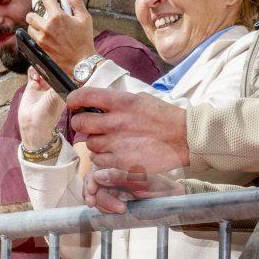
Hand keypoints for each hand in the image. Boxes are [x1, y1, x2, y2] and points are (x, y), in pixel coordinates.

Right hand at [17, 67, 66, 152]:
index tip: (57, 67)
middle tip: (47, 67)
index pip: (64, 75)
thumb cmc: (47, 116)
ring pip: (43, 70)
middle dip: (50, 67)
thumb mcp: (55, 99)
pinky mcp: (32, 86)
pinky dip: (33, 70)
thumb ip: (58, 86)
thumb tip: (61, 74)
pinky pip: (33, 73)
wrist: (32, 125)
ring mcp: (43, 86)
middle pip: (54, 71)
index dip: (62, 70)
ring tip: (40, 71)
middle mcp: (54, 87)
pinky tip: (34, 76)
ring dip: (41, 67)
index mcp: (64, 90)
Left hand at [26, 0, 95, 77]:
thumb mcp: (85, 18)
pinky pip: (31, 39)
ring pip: (30, 27)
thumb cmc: (84, 40)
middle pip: (31, 14)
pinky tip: (46, 39)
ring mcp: (42, 38)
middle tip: (44, 18)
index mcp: (58, 16)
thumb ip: (75, 1)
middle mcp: (47, 26)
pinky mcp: (40, 49)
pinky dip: (36, 37)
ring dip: (35, 26)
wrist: (81, 63)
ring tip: (46, 30)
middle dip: (35, 15)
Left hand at [65, 85, 190, 180]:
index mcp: (121, 102)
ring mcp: (117, 144)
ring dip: (95, 143)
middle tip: (88, 126)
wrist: (184, 138)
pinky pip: (99, 161)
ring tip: (109, 142)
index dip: (74, 99)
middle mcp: (116, 122)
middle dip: (81, 124)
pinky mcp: (121, 162)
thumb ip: (117, 102)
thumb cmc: (164, 117)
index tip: (73, 103)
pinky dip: (102, 159)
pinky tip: (114, 154)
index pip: (85, 96)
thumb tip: (97, 103)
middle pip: (81, 123)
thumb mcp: (140, 99)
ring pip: (89, 144)